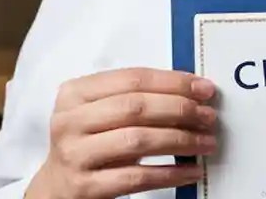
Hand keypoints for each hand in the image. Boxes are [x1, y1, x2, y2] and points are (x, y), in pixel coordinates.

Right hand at [25, 68, 217, 198]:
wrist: (56, 187)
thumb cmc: (89, 142)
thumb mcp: (101, 111)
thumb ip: (136, 96)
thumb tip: (193, 91)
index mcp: (75, 93)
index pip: (132, 79)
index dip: (173, 82)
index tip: (204, 89)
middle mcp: (70, 121)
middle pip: (136, 107)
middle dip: (180, 110)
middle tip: (208, 116)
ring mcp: (75, 155)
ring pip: (138, 140)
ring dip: (181, 140)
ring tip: (206, 142)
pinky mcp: (84, 187)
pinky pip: (136, 177)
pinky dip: (170, 173)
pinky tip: (191, 171)